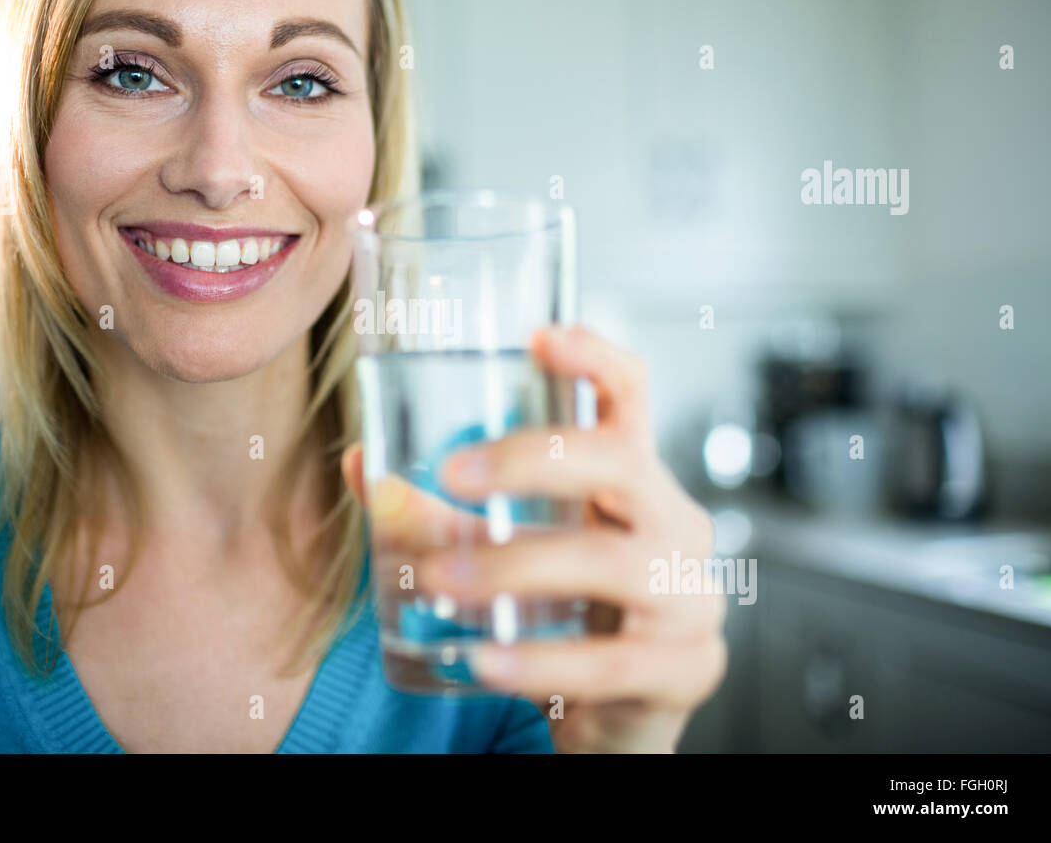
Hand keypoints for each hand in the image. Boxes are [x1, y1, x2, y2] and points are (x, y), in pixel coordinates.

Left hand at [341, 325, 727, 752]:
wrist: (616, 711)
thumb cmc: (561, 609)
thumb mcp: (499, 550)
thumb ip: (437, 514)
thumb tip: (363, 469)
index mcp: (633, 478)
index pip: (633, 397)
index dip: (596, 359)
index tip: (538, 338)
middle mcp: (674, 524)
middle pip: (621, 461)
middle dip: (532, 459)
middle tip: (451, 472)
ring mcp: (687, 596)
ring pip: (610, 563)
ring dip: (514, 566)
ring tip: (439, 579)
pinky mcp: (684, 668)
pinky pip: (610, 662)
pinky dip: (537, 660)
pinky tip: (481, 659)